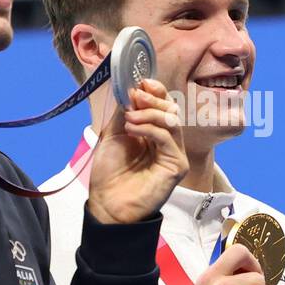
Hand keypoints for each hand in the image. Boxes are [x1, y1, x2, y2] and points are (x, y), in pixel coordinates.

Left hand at [86, 78, 188, 224]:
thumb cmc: (109, 173)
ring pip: (172, 120)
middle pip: (171, 109)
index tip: (141, 81)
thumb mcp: (113, 134)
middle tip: (135, 97)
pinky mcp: (177, 165)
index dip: (156, 91)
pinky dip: (150, 129)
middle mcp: (166, 140)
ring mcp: (173, 153)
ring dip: (149, 113)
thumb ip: (124, 112)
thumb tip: (130, 87)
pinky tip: (132, 129)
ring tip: (129, 118)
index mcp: (152, 132)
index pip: (162, 105)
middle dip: (153, 99)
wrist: (108, 203)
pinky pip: (168, 138)